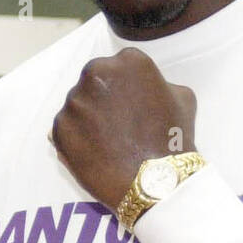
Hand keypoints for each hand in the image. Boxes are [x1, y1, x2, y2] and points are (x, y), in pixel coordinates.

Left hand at [51, 48, 196, 205]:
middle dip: (102, 98)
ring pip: (77, 104)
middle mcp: (96, 73)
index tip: (130, 106)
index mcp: (127, 61)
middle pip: (93, 81)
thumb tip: (143, 87)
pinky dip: (75, 138)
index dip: (124, 88)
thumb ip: (159, 83)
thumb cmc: (173, 139)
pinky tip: (94, 152)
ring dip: (87, 118)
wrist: (154, 181)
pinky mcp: (59, 126)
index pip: (119, 67)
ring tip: (107, 142)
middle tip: (117, 124)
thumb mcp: (183, 98)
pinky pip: (64, 127)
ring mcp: (74, 101)